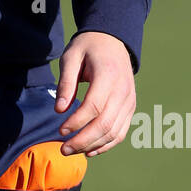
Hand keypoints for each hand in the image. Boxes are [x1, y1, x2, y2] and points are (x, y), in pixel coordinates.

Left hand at [54, 31, 135, 157]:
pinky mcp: (130, 107)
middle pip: (105, 124)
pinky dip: (106, 145)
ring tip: (72, 150)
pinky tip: (89, 151)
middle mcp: (123, 90)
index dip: (76, 122)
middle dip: (82, 141)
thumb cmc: (88, 47)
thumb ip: (66, 83)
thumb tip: (59, 110)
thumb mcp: (71, 57)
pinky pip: (121, 132)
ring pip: (113, 132)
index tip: (60, 130)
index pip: (93, 106)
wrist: (113, 40)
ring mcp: (129, 100)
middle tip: (63, 149)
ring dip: (92, 146)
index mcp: (108, 75)